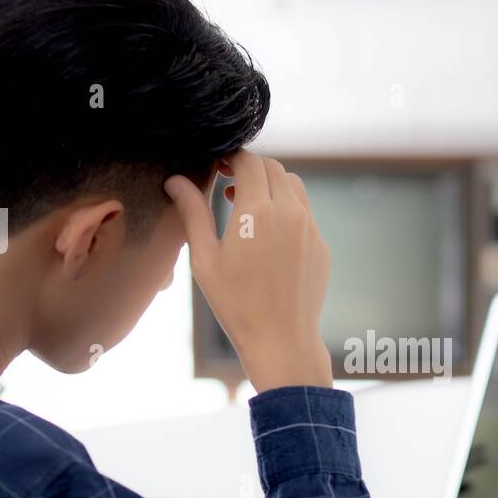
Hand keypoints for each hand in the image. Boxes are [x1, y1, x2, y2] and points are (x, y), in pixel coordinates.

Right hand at [165, 150, 332, 392]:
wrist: (281, 340)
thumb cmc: (236, 303)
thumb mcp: (205, 258)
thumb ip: (193, 213)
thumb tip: (176, 181)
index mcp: (258, 212)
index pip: (248, 162)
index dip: (231, 157)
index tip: (217, 164)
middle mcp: (290, 213)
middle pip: (274, 168)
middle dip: (251, 168)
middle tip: (228, 182)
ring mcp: (310, 229)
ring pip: (294, 187)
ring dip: (271, 186)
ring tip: (247, 206)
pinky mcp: (321, 246)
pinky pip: (305, 214)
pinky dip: (287, 210)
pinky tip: (268, 234)